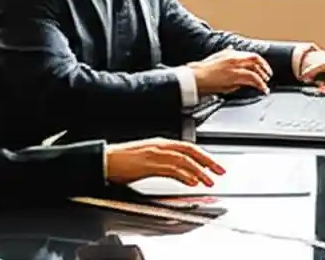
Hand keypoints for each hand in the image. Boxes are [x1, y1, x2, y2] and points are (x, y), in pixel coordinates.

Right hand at [105, 138, 225, 187]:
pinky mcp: (147, 165)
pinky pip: (170, 169)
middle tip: (220, 171)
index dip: (204, 155)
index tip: (215, 165)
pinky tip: (191, 182)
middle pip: (190, 151)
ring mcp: (154, 155)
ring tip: (208, 181)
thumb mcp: (149, 159)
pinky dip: (183, 175)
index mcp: (161, 143)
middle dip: (208, 161)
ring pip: (183, 160)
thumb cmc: (122, 161)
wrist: (104, 160)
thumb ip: (167, 164)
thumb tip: (185, 173)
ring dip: (198, 171)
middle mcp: (160, 146)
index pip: (189, 147)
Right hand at [187, 49, 271, 94]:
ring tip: (265, 85)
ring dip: (263, 78)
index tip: (264, 68)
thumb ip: (226, 53)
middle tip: (268, 75)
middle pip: (256, 60)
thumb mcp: (216, 57)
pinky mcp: (234, 76)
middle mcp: (234, 58)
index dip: (260, 62)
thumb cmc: (202, 70)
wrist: (195, 77)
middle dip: (264, 68)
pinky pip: (252, 79)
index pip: (251, 55)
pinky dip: (260, 84)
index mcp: (230, 53)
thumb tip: (232, 49)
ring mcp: (235, 67)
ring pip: (255, 70)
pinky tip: (262, 89)